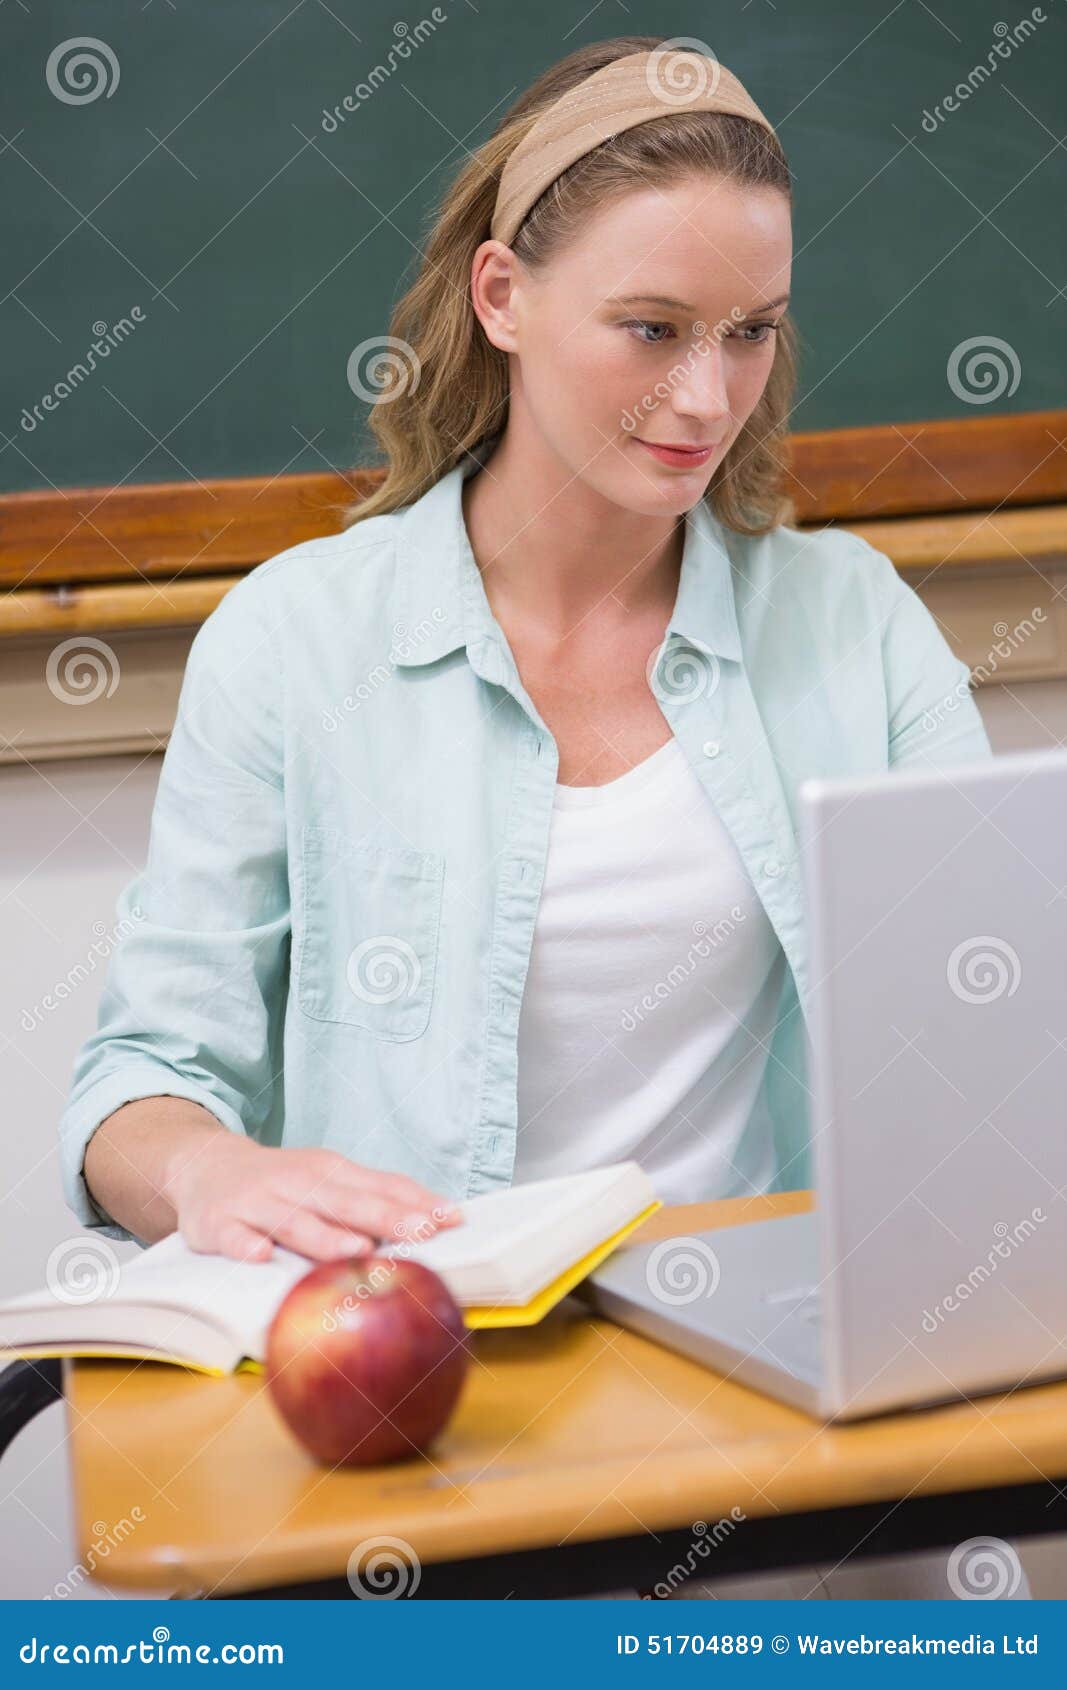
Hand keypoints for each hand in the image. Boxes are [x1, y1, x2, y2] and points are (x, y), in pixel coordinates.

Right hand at [169, 1133, 462, 1262]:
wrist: (203, 1166)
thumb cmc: (281, 1184)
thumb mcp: (328, 1181)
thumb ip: (374, 1198)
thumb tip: (435, 1218)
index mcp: (330, 1173)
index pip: (380, 1187)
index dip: (417, 1203)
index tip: (453, 1218)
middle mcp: (299, 1184)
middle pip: (346, 1202)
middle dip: (386, 1218)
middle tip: (422, 1233)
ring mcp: (258, 1203)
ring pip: (294, 1221)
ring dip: (325, 1236)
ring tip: (357, 1250)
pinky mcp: (219, 1223)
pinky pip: (233, 1236)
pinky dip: (246, 1244)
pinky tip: (261, 1256)